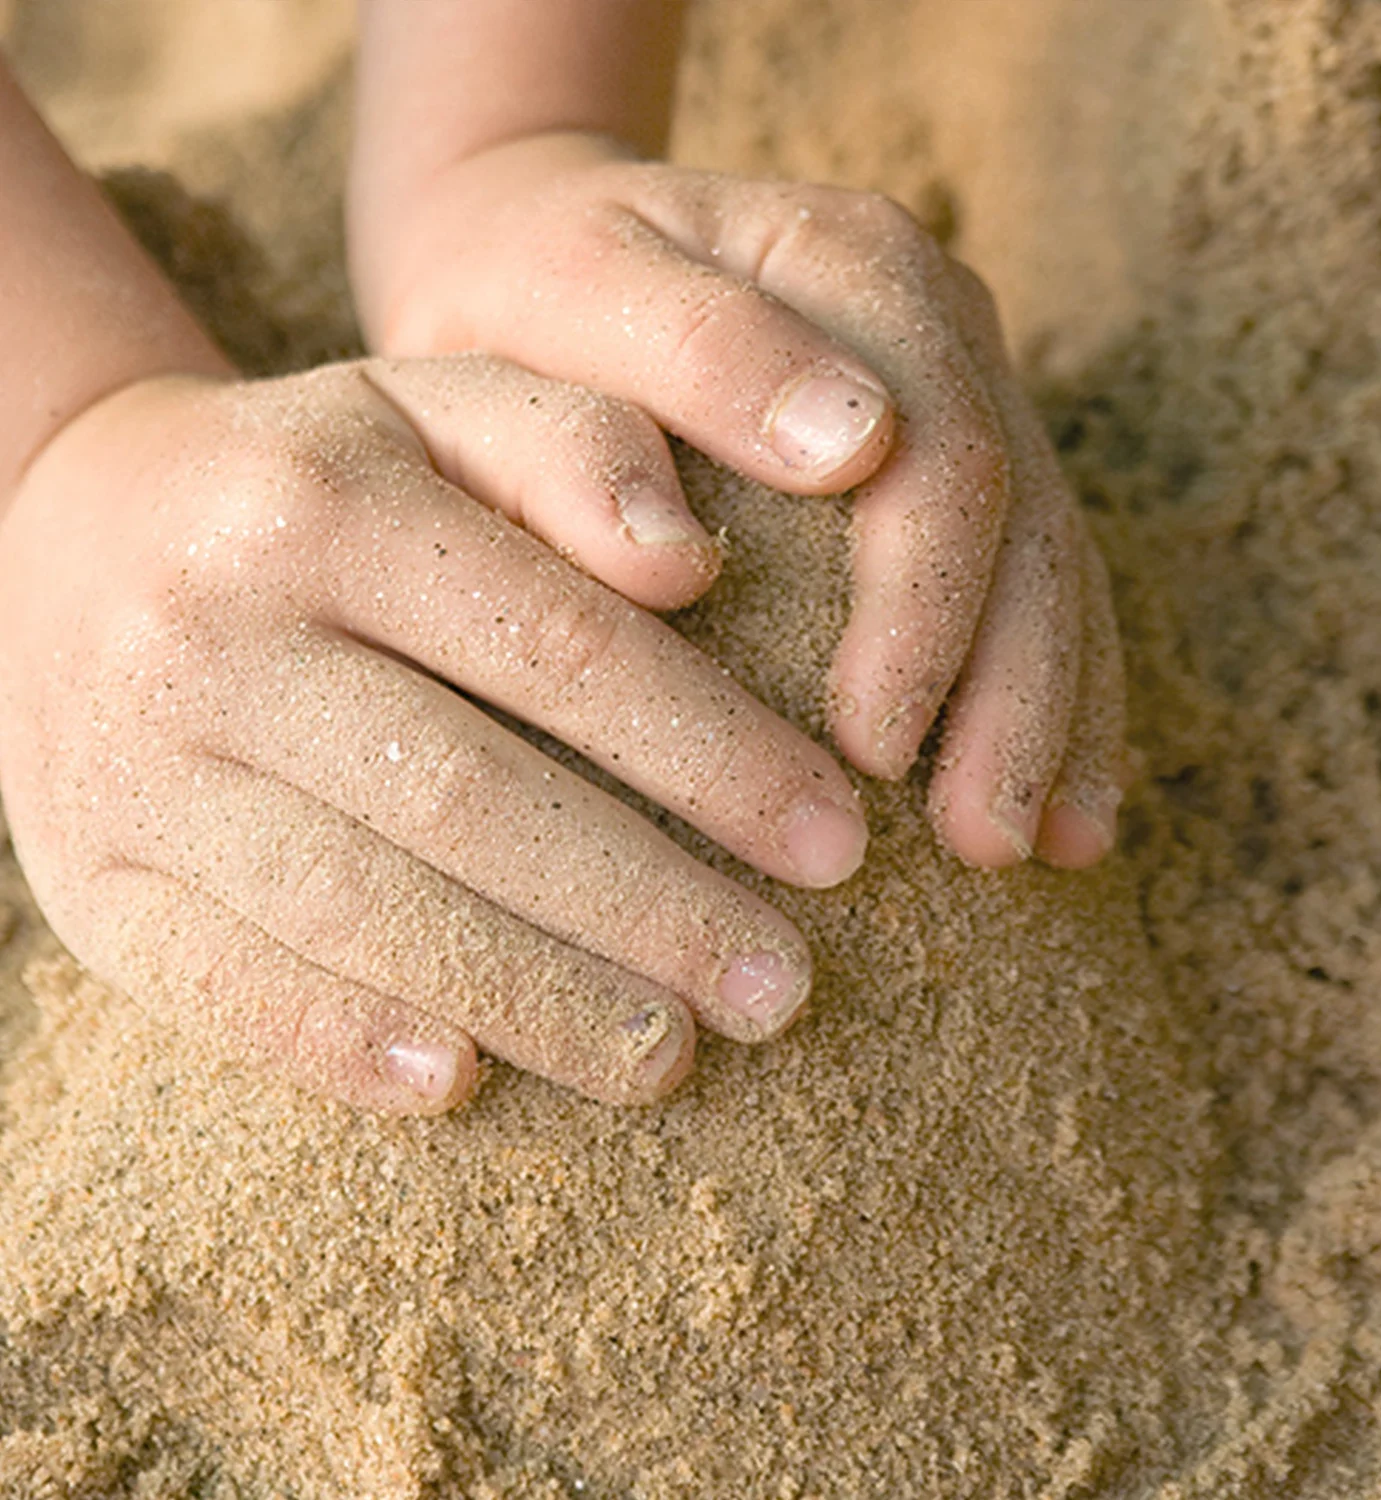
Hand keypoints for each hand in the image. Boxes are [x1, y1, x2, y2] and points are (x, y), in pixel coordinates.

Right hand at [0, 358, 870, 1112]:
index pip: (560, 649)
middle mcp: (213, 632)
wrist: (68, 534)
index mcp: (325, 501)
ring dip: (532, 998)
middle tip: (783, 990)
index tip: (835, 845)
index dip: (714, 758)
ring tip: (672, 1058)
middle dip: (650, 907)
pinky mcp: (91, 882)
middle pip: (472, 798)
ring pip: (362, 907)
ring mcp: (134, 768)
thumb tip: (693, 566)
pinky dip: (345, 1042)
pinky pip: (219, 983)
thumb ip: (578, 449)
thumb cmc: (318, 483)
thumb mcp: (439, 413)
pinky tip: (466, 1088)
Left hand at [354, 133, 1128, 868]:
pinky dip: (1059, 701)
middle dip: (1012, 691)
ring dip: (1053, 713)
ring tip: (1044, 849)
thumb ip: (695, 348)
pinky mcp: (949, 472)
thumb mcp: (569, 289)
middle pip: (1021, 519)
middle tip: (983, 843)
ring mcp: (958, 396)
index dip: (925, 610)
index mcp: (856, 270)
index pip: (939, 453)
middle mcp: (936, 328)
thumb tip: (855, 447)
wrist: (528, 257)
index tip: (870, 750)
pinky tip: (1063, 810)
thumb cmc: (525, 294)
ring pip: (1052, 564)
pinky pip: (1037, 588)